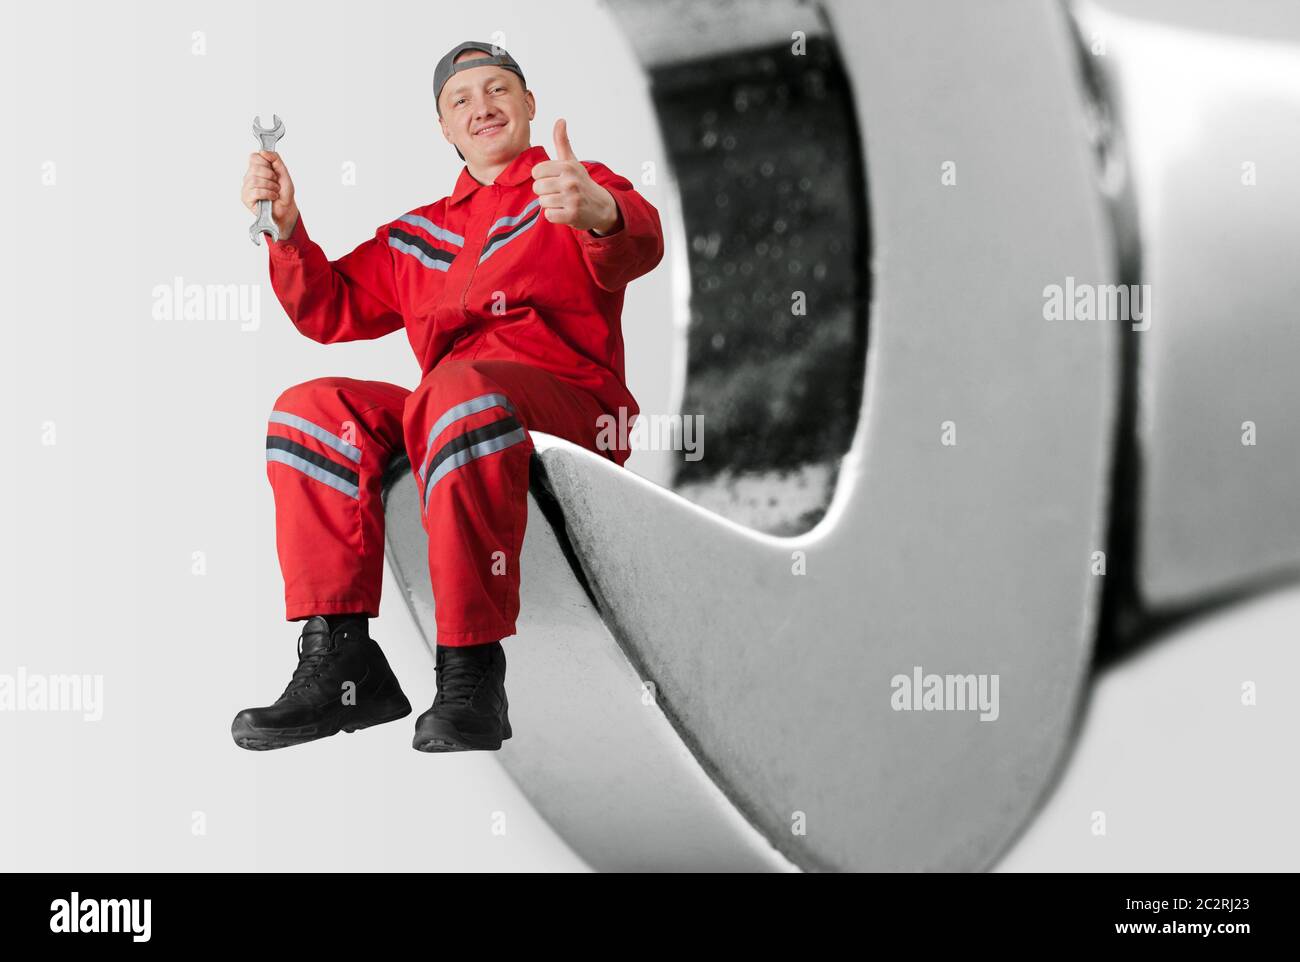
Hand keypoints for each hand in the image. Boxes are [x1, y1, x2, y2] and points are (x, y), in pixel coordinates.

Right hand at [242, 150, 299, 239]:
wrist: (286, 210)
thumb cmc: (284, 193)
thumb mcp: (284, 173)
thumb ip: (275, 159)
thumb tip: (263, 151)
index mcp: (256, 169)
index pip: (254, 156)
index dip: (265, 162)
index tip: (273, 170)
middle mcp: (249, 177)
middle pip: (255, 167)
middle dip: (271, 176)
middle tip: (276, 184)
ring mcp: (246, 187)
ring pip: (255, 179)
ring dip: (271, 186)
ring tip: (275, 191)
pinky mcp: (246, 198)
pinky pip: (256, 191)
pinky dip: (268, 193)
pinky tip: (272, 197)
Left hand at [531, 118, 620, 234]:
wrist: (602, 206)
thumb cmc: (582, 182)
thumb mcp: (572, 161)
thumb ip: (562, 142)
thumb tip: (560, 120)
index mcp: (567, 166)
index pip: (537, 171)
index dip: (542, 177)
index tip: (553, 180)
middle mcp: (570, 181)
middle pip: (537, 187)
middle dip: (545, 192)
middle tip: (558, 193)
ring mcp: (572, 199)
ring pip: (542, 202)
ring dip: (550, 204)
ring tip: (562, 202)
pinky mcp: (572, 215)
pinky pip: (549, 215)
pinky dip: (554, 215)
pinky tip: (564, 211)